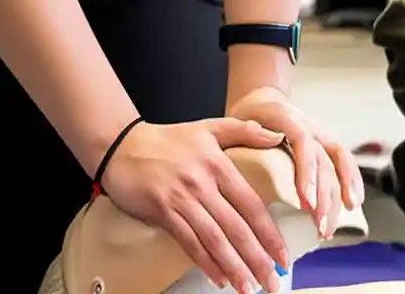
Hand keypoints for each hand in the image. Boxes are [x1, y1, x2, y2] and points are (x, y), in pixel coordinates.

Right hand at [99, 119, 292, 292]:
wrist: (122, 145)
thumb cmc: (169, 139)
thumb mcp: (211, 127)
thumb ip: (246, 130)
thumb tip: (278, 136)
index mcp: (219, 166)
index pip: (252, 206)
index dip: (269, 233)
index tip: (282, 255)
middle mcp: (203, 186)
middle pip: (236, 228)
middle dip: (257, 259)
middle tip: (273, 282)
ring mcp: (181, 200)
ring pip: (213, 240)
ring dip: (233, 267)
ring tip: (249, 287)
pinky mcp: (162, 212)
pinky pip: (188, 242)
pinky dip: (205, 263)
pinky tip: (220, 278)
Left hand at [227, 87, 362, 240]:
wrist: (261, 101)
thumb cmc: (244, 119)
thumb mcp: (233, 123)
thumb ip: (241, 136)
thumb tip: (260, 150)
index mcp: (285, 117)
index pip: (302, 141)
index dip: (306, 171)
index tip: (306, 201)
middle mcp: (309, 124)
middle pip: (323, 159)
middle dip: (324, 195)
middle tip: (319, 226)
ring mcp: (320, 134)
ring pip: (339, 161)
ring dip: (340, 194)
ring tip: (332, 225)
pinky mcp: (326, 144)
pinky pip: (344, 161)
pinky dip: (351, 182)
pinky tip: (352, 204)